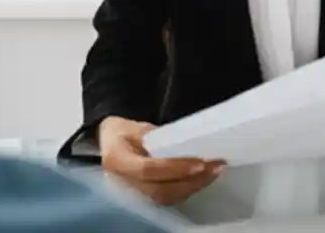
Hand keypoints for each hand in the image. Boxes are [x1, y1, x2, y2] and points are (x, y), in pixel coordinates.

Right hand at [98, 116, 224, 204]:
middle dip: (190, 180)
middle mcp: (123, 182)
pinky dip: (188, 189)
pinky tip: (204, 178)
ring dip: (193, 186)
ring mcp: (133, 193)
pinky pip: (168, 198)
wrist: (109, 144)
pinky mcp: (144, 197)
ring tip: (214, 171)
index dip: (174, 168)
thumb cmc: (123, 132)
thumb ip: (157, 137)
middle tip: (214, 167)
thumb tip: (186, 144)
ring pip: (166, 197)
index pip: (147, 170)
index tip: (199, 163)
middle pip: (160, 189)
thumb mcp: (136, 126)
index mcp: (116, 160)